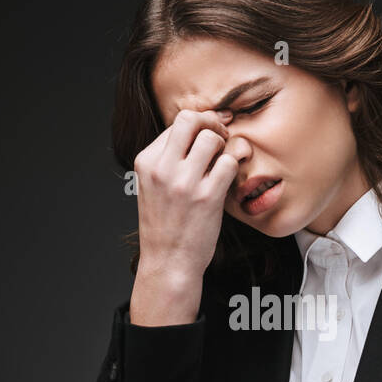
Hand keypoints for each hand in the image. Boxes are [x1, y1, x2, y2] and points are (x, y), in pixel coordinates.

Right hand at [133, 108, 237, 281]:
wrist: (168, 263)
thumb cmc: (165, 226)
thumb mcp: (153, 186)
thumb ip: (169, 158)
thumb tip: (200, 129)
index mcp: (146, 162)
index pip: (176, 124)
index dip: (199, 123)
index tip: (213, 129)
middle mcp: (162, 168)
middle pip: (191, 119)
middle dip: (211, 122)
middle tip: (221, 136)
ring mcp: (184, 182)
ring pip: (212, 138)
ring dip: (225, 145)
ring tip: (225, 160)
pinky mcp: (207, 197)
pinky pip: (229, 162)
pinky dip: (235, 165)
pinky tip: (232, 176)